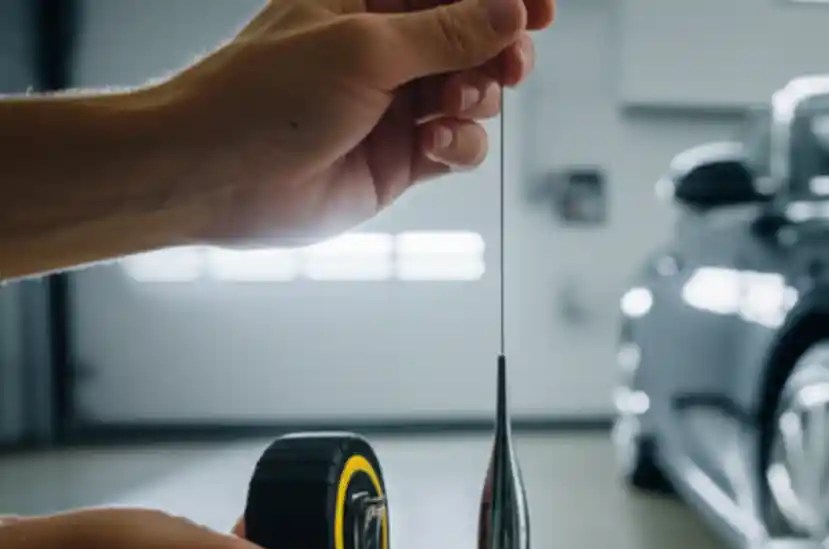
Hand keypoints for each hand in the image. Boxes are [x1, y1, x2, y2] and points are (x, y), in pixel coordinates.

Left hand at [165, 0, 554, 241]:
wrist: (215, 179)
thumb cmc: (264, 96)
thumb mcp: (363, 47)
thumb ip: (446, 31)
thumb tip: (510, 8)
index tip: (540, 6)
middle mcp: (385, 47)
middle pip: (475, 37)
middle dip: (500, 49)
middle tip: (512, 64)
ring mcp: (395, 103)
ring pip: (474, 91)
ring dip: (477, 98)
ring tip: (450, 108)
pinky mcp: (401, 157)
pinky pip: (459, 144)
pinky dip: (461, 143)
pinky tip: (436, 143)